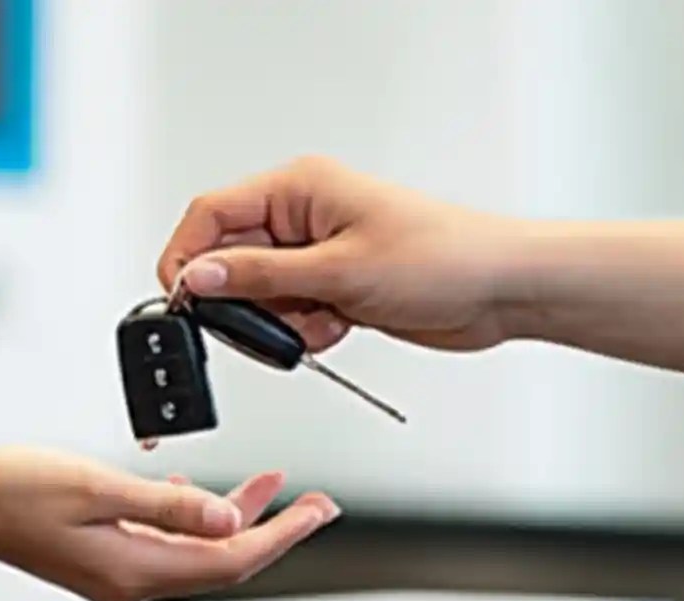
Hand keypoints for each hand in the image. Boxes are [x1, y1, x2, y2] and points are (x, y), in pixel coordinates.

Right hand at [0, 447, 339, 600]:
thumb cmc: (14, 488)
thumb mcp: (100, 486)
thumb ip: (170, 504)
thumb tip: (228, 517)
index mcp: (134, 569)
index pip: (230, 559)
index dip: (282, 535)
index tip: (318, 511)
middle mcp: (129, 581)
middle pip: (221, 560)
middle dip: (271, 528)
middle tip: (312, 504)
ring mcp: (115, 572)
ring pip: (196, 550)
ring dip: (234, 517)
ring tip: (271, 486)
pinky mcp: (102, 557)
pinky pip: (165, 543)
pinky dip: (192, 517)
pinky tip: (200, 492)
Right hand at [157, 156, 531, 352]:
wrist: (500, 291)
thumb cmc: (443, 257)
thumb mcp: (340, 270)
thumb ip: (260, 278)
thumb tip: (198, 277)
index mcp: (298, 188)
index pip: (212, 213)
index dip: (186, 256)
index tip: (183, 299)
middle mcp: (302, 216)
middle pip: (231, 259)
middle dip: (247, 300)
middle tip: (273, 319)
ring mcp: (317, 253)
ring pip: (260, 295)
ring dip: (283, 320)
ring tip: (323, 319)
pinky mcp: (333, 285)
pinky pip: (291, 313)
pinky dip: (308, 329)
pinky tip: (342, 324)